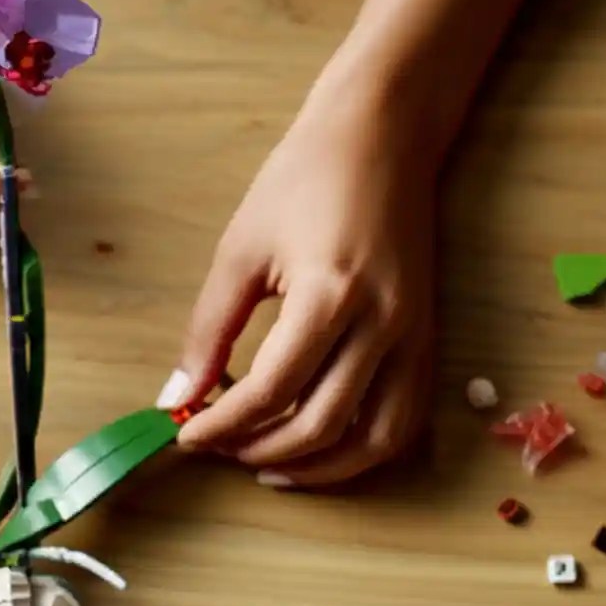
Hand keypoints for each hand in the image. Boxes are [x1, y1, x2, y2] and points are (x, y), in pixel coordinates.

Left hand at [158, 78, 437, 486]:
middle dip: (260, 449)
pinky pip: (405, 420)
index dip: (223, 424)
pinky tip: (321, 450)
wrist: (383, 136)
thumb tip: (177, 397)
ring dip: (319, 469)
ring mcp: (415, 336)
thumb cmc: (304, 181)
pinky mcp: (428, 339)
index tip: (187, 435)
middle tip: (219, 447)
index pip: (272, 389)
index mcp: (330, 294)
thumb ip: (209, 330)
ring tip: (266, 466)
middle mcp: (384, 324)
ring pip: (375, 439)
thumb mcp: (241, 250)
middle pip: (321, 424)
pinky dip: (364, 450)